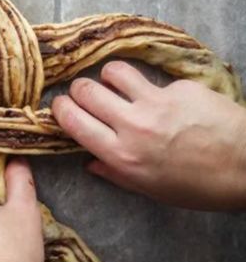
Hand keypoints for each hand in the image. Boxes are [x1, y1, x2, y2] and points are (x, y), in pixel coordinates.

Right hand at [51, 61, 245, 210]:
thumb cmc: (201, 187)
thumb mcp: (152, 190)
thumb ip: (116, 174)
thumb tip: (91, 162)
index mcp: (122, 155)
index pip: (72, 119)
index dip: (60, 109)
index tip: (62, 108)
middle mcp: (133, 125)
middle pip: (85, 89)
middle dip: (79, 91)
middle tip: (86, 96)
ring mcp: (157, 102)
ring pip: (113, 71)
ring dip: (109, 77)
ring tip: (116, 85)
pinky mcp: (179, 87)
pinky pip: (152, 79)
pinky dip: (152, 87)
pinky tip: (168, 101)